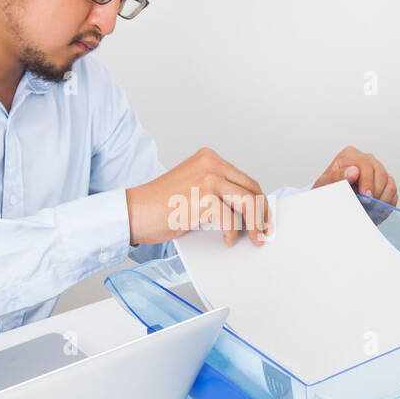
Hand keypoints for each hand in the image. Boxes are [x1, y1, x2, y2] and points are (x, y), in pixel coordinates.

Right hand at [126, 147, 270, 246]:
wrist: (134, 211)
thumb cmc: (159, 205)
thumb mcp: (193, 188)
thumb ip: (217, 192)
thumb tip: (245, 212)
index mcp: (209, 158)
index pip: (245, 179)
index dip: (258, 201)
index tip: (264, 217)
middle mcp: (210, 164)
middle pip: (251, 189)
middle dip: (262, 213)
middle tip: (264, 231)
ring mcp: (207, 179)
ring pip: (248, 202)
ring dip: (254, 224)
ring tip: (254, 238)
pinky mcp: (203, 198)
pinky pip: (231, 219)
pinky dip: (233, 233)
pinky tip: (227, 240)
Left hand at [312, 146, 397, 205]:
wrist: (330, 200)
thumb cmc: (327, 191)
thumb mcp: (324, 185)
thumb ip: (336, 177)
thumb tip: (353, 171)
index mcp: (350, 155)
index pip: (365, 165)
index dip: (367, 182)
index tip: (365, 198)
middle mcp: (366, 159)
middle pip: (380, 173)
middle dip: (375, 192)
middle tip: (369, 206)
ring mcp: (377, 170)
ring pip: (389, 182)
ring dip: (381, 199)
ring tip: (370, 209)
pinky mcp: (385, 182)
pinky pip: (392, 191)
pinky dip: (386, 203)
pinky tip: (376, 209)